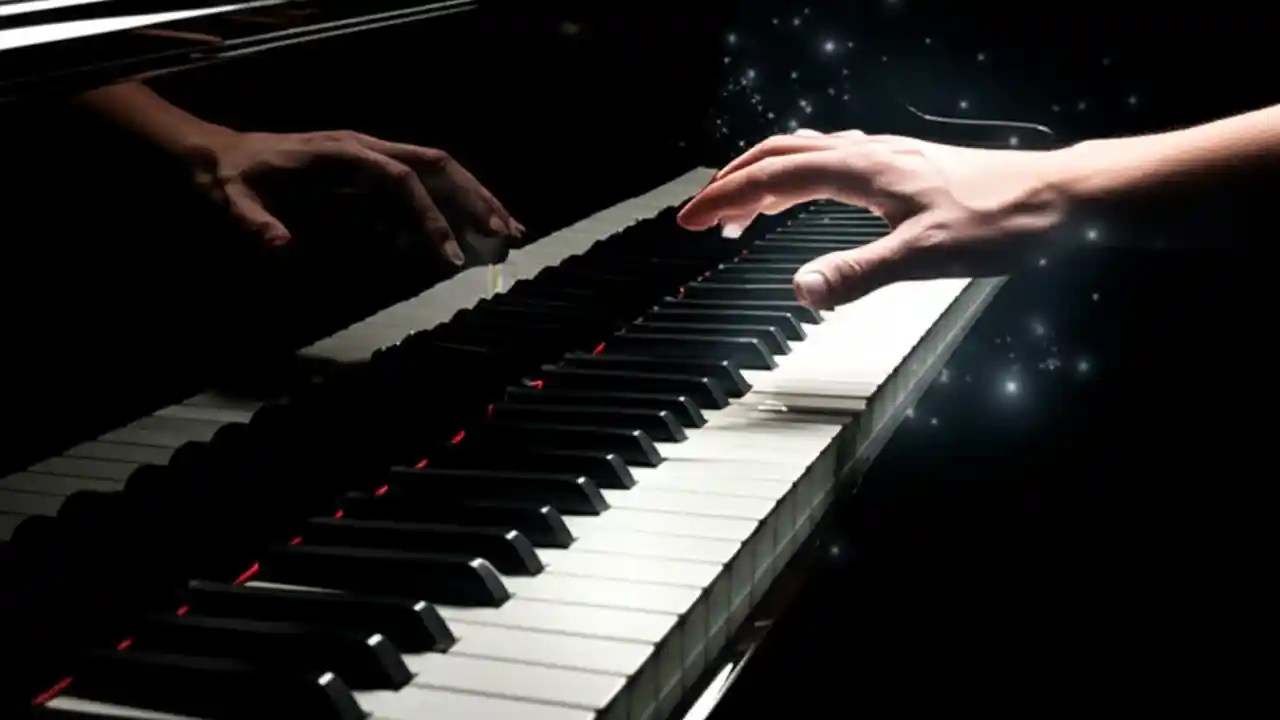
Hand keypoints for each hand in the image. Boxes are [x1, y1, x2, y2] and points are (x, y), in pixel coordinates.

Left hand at [187, 129, 522, 263]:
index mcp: (342, 152)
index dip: (430, 216)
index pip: (402, 180)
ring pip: (439, 174)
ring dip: (475, 201)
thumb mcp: (233, 200)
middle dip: (476, 200)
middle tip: (508, 235)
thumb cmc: (229, 178)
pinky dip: (449, 213)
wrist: (218, 158)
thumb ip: (255, 223)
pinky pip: (420, 192)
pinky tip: (465, 242)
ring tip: (509, 233)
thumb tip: (280, 247)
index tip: (451, 255)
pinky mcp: (370, 178)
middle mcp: (366, 150)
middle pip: (438, 167)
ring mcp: (372, 161)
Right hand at [677, 130, 1071, 308]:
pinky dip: (798, 181)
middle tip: (700, 214)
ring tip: (739, 214)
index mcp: (863, 170)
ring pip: (805, 155)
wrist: (1061, 199)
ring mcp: (886, 159)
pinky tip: (806, 201)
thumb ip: (858, 274)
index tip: (687, 219)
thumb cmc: (1004, 221)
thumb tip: (802, 290)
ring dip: (763, 179)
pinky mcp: (903, 170)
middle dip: (731, 181)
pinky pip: (832, 164)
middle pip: (779, 152)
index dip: (724, 198)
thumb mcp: (926, 256)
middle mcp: (869, 155)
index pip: (773, 175)